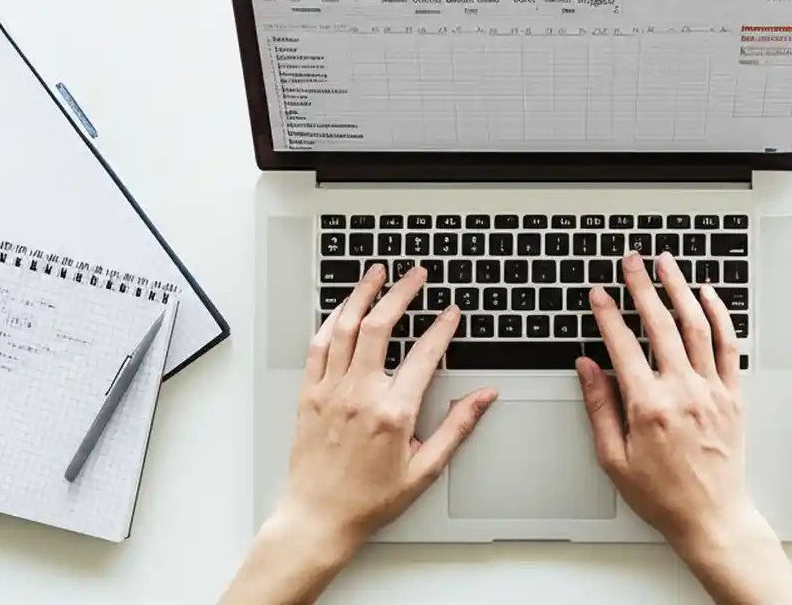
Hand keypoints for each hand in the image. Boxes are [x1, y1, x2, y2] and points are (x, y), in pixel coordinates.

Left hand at [222, 264, 495, 604]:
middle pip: (380, 326)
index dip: (442, 327)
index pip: (424, 354)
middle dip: (401, 292)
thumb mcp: (426, 469)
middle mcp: (359, 395)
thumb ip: (457, 427)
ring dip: (363, 294)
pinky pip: (317, 346)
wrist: (318, 517)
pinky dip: (330, 321)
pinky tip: (341, 308)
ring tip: (377, 274)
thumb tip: (483, 397)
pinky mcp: (308, 395)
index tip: (451, 312)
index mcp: (393, 412)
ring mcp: (330, 391)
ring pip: (344, 327)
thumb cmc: (369, 499)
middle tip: (416, 274)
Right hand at [576, 251, 791, 604]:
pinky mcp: (732, 396)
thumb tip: (587, 368)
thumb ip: (599, 407)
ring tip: (666, 264)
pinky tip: (708, 295)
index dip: (606, 314)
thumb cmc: (662, 495)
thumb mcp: (614, 458)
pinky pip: (727, 346)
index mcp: (649, 406)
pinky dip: (718, 315)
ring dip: (679, 289)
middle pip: (660, 324)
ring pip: (695, 325)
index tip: (597, 294)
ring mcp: (711, 391)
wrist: (712, 517)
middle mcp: (682, 392)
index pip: (622, 345)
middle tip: (630, 261)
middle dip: (641, 286)